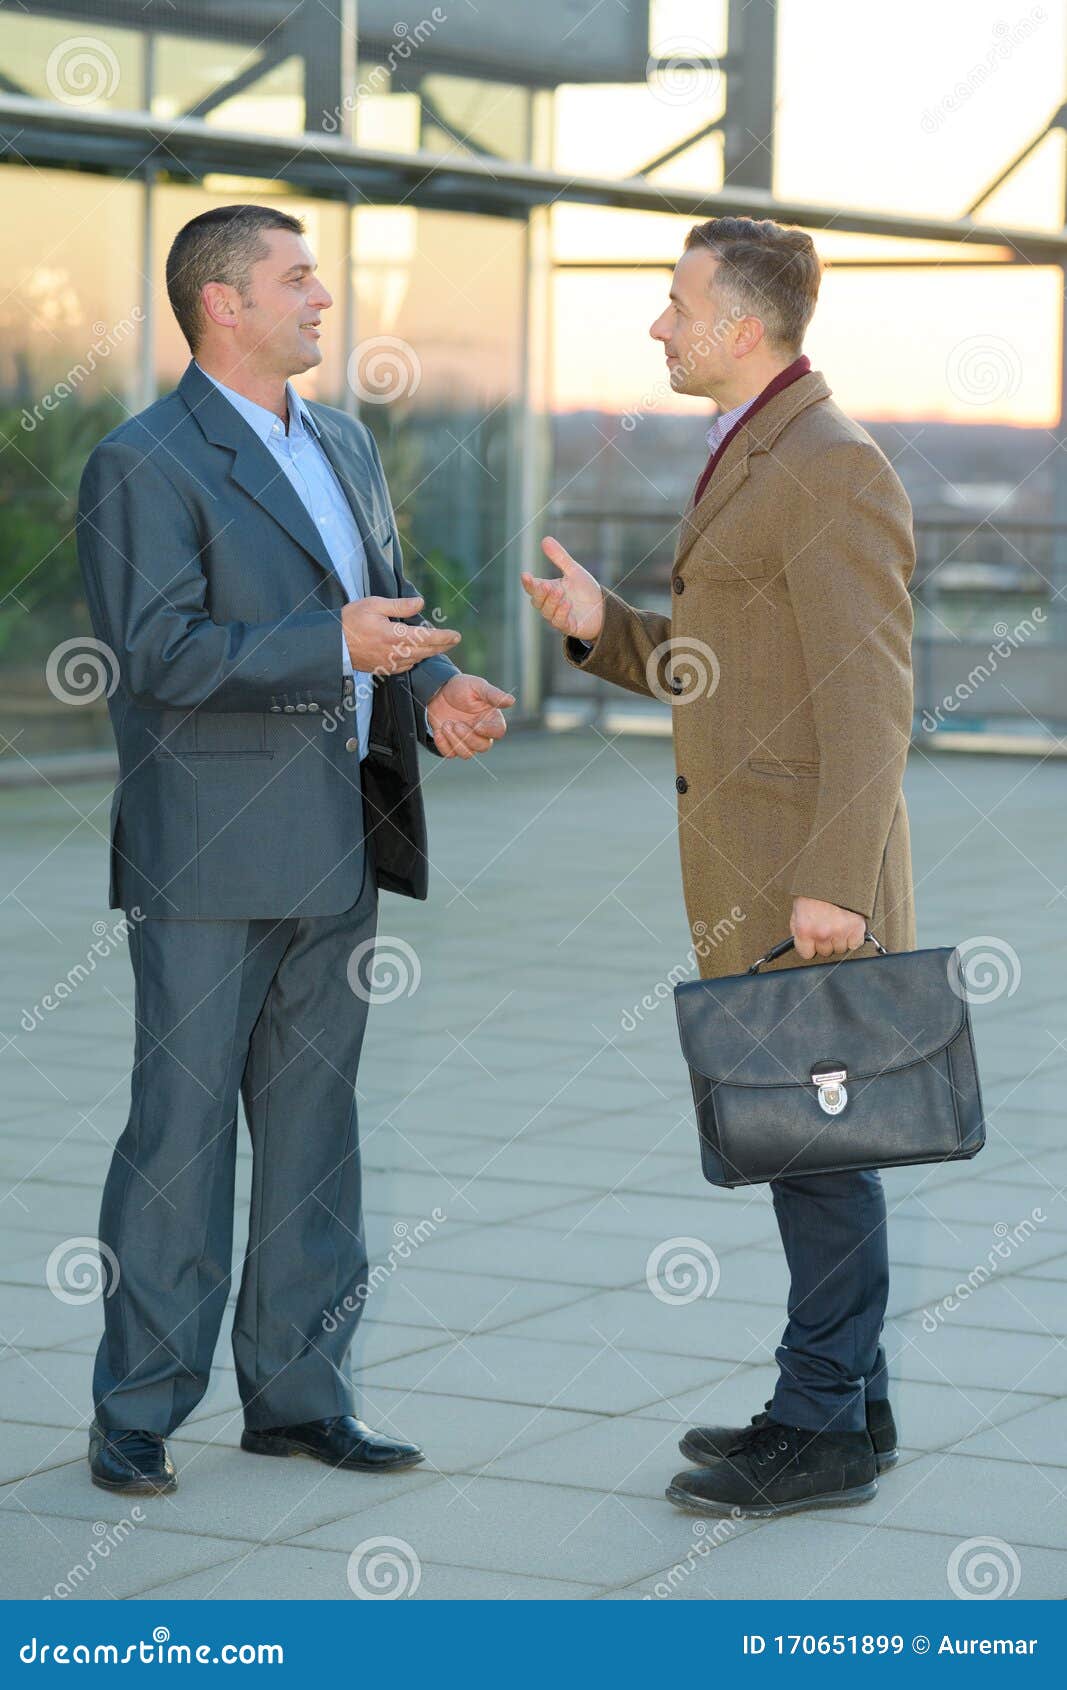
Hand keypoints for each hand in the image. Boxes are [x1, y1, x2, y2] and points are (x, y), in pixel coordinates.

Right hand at [342, 594, 460, 674]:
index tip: (456, 635)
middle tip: (454, 640)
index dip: (443, 637)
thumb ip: (400, 605)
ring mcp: (389, 663)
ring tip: (439, 645)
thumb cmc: (351, 620)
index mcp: (393, 635)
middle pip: (426, 651)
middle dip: (442, 646)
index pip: (426, 638)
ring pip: (417, 660)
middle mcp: (394, 652)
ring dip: (429, 653)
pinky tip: (418, 654)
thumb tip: (421, 603)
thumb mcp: (374, 604)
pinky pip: (406, 666)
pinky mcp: (383, 669)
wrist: (333, 644)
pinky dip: (415, 659)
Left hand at [427, 673, 514, 758]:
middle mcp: (481, 732)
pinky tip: (439, 731)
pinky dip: (443, 745)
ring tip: (445, 724)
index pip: (498, 731)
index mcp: (491, 718)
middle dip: (468, 737)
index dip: (489, 731)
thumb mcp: (477, 686)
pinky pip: (450, 754)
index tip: (477, 725)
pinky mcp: (451, 744)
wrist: (438, 690)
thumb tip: (512, 700)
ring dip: (455, 741)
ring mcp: (466, 740)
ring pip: (467, 754)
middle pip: (483, 746)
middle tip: (455, 723)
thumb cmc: (461, 687)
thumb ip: (493, 694)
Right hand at [520, 537, 604, 641]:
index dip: (528, 582)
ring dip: (552, 602)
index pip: (532, 587)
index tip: (525, 574)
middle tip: (545, 585)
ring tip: (559, 591)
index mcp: (548, 590)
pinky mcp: (568, 626)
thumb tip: (545, 539)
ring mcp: (557, 617)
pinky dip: (562, 613)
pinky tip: (567, 603)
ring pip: (547, 612)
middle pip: (537, 601)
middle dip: (540, 594)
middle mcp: (550, 604)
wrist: (603, 608)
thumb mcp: (573, 571)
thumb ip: (559, 557)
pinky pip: (560, 622)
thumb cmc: (585, 590)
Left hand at [790, 897, 866, 960]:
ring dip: (839, 939)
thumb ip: (798, 930)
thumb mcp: (797, 911)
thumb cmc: (814, 891)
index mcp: (805, 930)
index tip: (813, 940)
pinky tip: (847, 925)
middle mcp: (822, 933)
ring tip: (837, 922)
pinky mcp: (856, 927)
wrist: (832, 876)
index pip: (807, 954)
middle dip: (826, 941)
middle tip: (826, 925)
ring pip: (840, 949)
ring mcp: (841, 931)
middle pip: (826, 952)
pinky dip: (853, 937)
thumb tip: (802, 944)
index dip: (810, 946)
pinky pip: (855, 944)